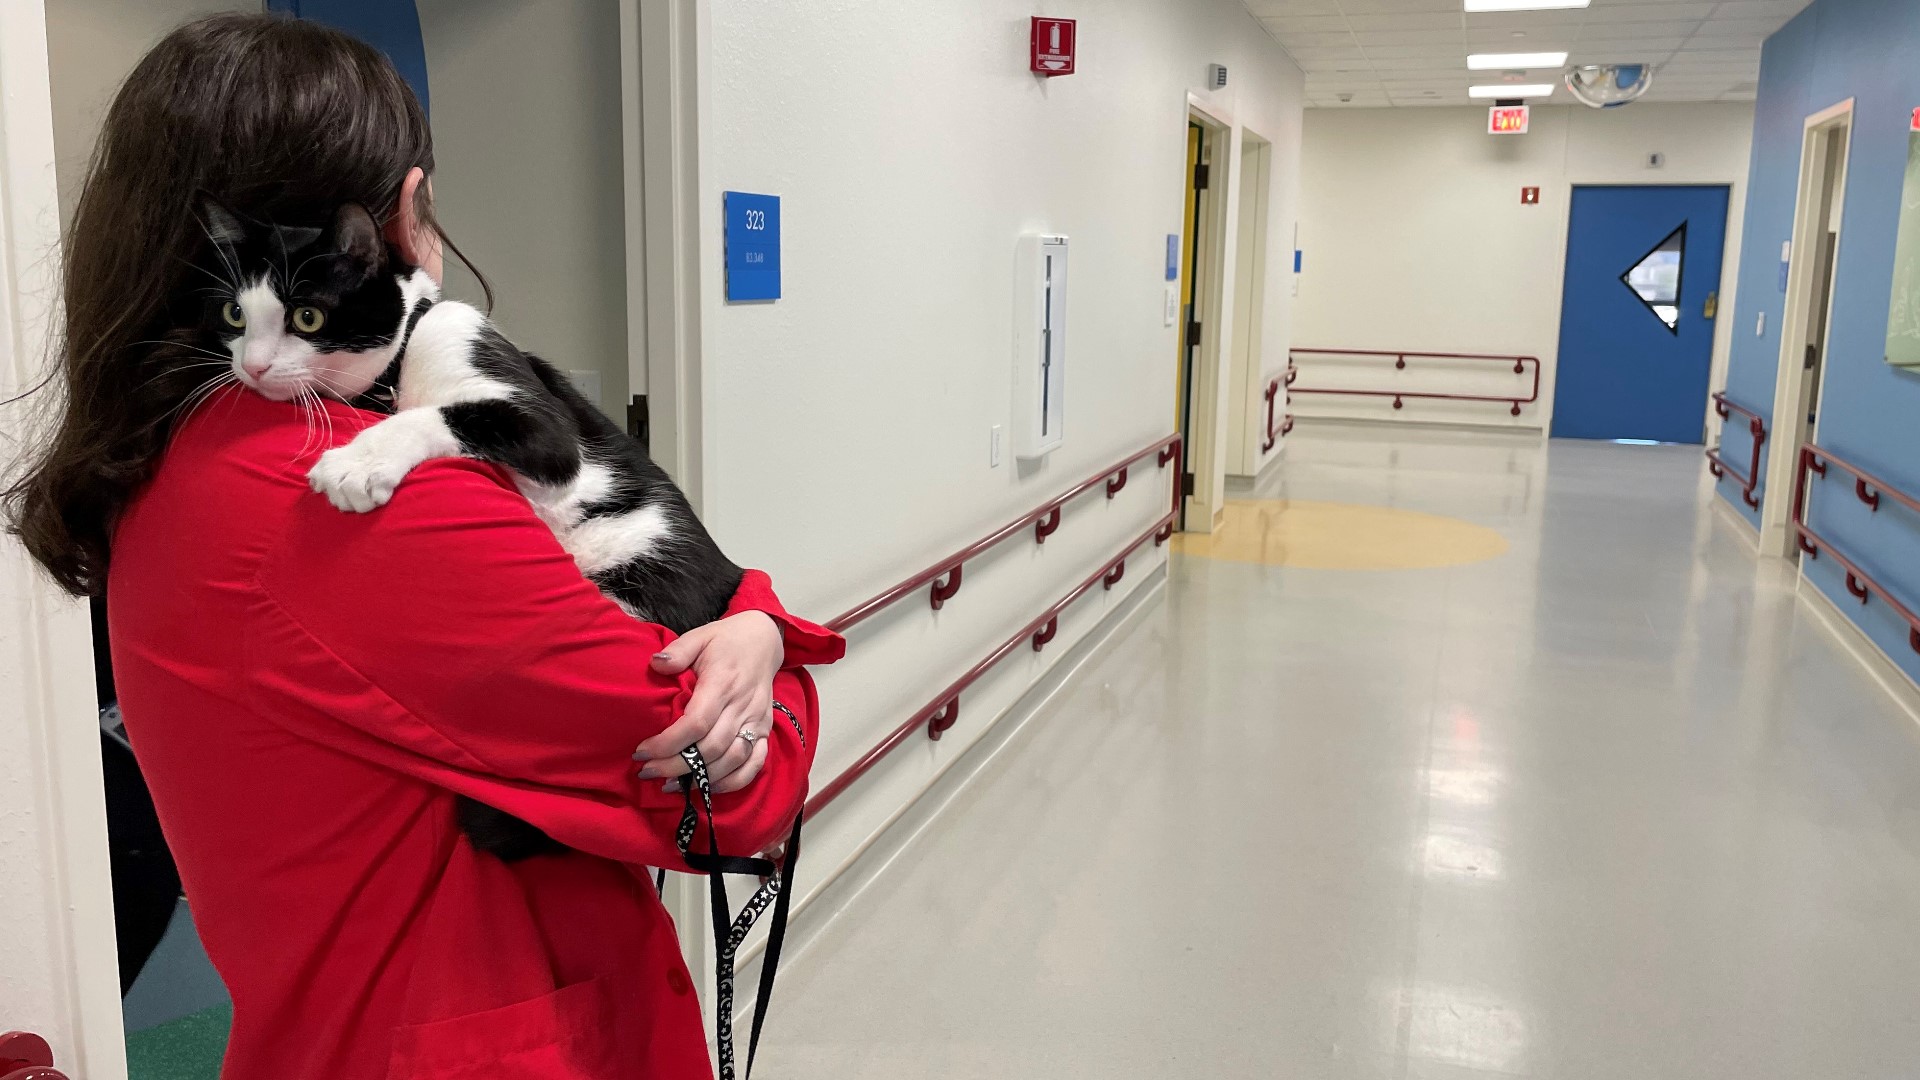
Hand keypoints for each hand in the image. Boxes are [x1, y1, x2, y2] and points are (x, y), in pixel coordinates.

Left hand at [633, 611, 782, 793]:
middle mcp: (742, 706)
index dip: (668, 743)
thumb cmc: (725, 641)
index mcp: (723, 683)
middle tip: (647, 771)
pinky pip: (754, 764)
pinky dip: (732, 782)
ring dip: (701, 779)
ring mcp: (756, 721)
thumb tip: (656, 664)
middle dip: (676, 766)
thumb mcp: (699, 636)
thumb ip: (677, 651)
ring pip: (731, 761)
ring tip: (669, 784)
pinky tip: (707, 787)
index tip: (642, 751)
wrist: (764, 641)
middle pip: (710, 748)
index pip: (696, 723)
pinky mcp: (765, 731)